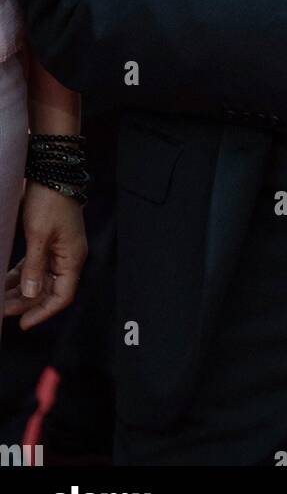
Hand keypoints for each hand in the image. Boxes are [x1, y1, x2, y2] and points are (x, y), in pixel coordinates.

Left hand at [4, 182, 86, 328]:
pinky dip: (20, 275)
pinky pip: (34, 266)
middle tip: (2, 310)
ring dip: (21, 290)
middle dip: (26, 303)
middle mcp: (68, 256)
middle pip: (49, 290)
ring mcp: (58, 249)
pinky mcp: (48, 241)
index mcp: (72, 257)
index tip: (22, 323)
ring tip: (0, 298)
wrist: (52, 170)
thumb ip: (34, 267)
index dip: (43, 312)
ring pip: (40, 279)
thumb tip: (30, 294)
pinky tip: (4, 281)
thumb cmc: (50, 201)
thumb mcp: (38, 235)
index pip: (62, 296)